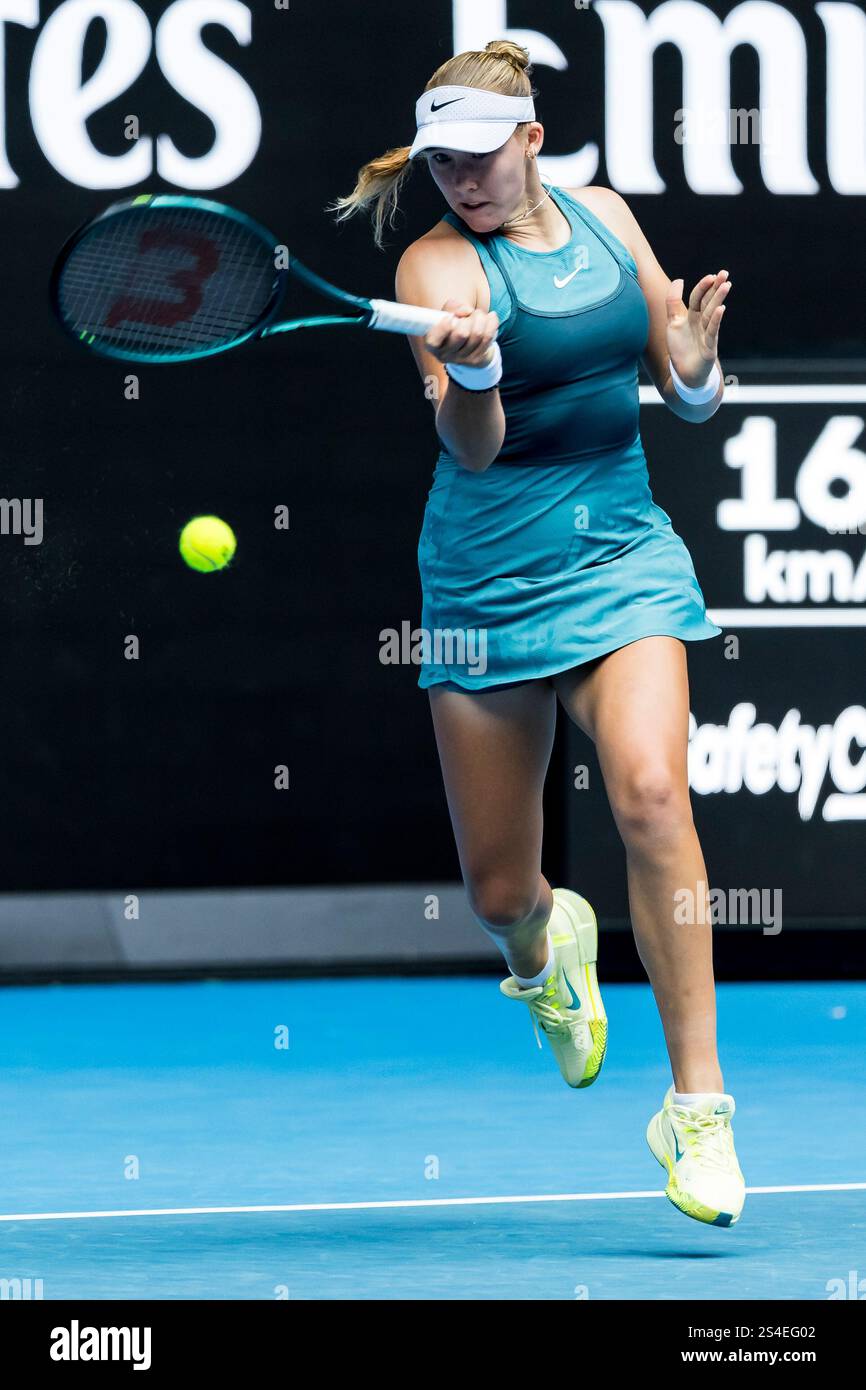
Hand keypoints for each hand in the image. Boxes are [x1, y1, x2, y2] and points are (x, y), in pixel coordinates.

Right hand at [424, 298, 498, 368]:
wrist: (466, 340)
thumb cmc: (452, 323)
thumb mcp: (446, 312)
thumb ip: (452, 307)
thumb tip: (467, 311)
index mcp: (433, 345)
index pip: (434, 340)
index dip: (444, 327)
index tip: (451, 317)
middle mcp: (445, 356)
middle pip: (461, 334)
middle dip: (468, 318)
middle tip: (469, 314)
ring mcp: (461, 360)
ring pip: (477, 334)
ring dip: (480, 318)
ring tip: (478, 314)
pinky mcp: (476, 360)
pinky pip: (488, 337)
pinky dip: (492, 322)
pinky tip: (491, 317)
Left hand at [666, 270, 730, 388]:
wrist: (684, 373)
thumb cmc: (681, 348)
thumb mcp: (673, 322)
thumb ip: (673, 302)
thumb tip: (679, 279)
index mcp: (693, 316)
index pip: (699, 297)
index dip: (703, 287)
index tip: (711, 276)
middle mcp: (701, 323)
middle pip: (708, 302)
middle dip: (716, 288)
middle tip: (725, 273)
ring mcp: (707, 334)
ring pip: (712, 314)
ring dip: (718, 299)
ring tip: (726, 285)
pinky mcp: (709, 347)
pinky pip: (712, 331)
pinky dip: (715, 320)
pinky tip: (720, 310)